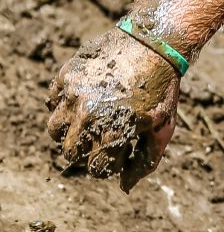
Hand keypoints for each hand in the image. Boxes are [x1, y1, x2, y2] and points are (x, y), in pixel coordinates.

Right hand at [46, 26, 180, 190]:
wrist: (155, 44)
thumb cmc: (162, 91)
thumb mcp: (163, 128)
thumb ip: (146, 161)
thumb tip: (125, 186)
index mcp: (114, 129)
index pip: (97, 168)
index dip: (109, 166)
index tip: (117, 155)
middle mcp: (88, 113)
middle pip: (70, 152)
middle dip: (86, 152)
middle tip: (101, 140)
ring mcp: (74, 93)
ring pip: (54, 129)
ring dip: (68, 133)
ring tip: (88, 124)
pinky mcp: (66, 76)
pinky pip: (52, 102)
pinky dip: (64, 107)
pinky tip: (83, 102)